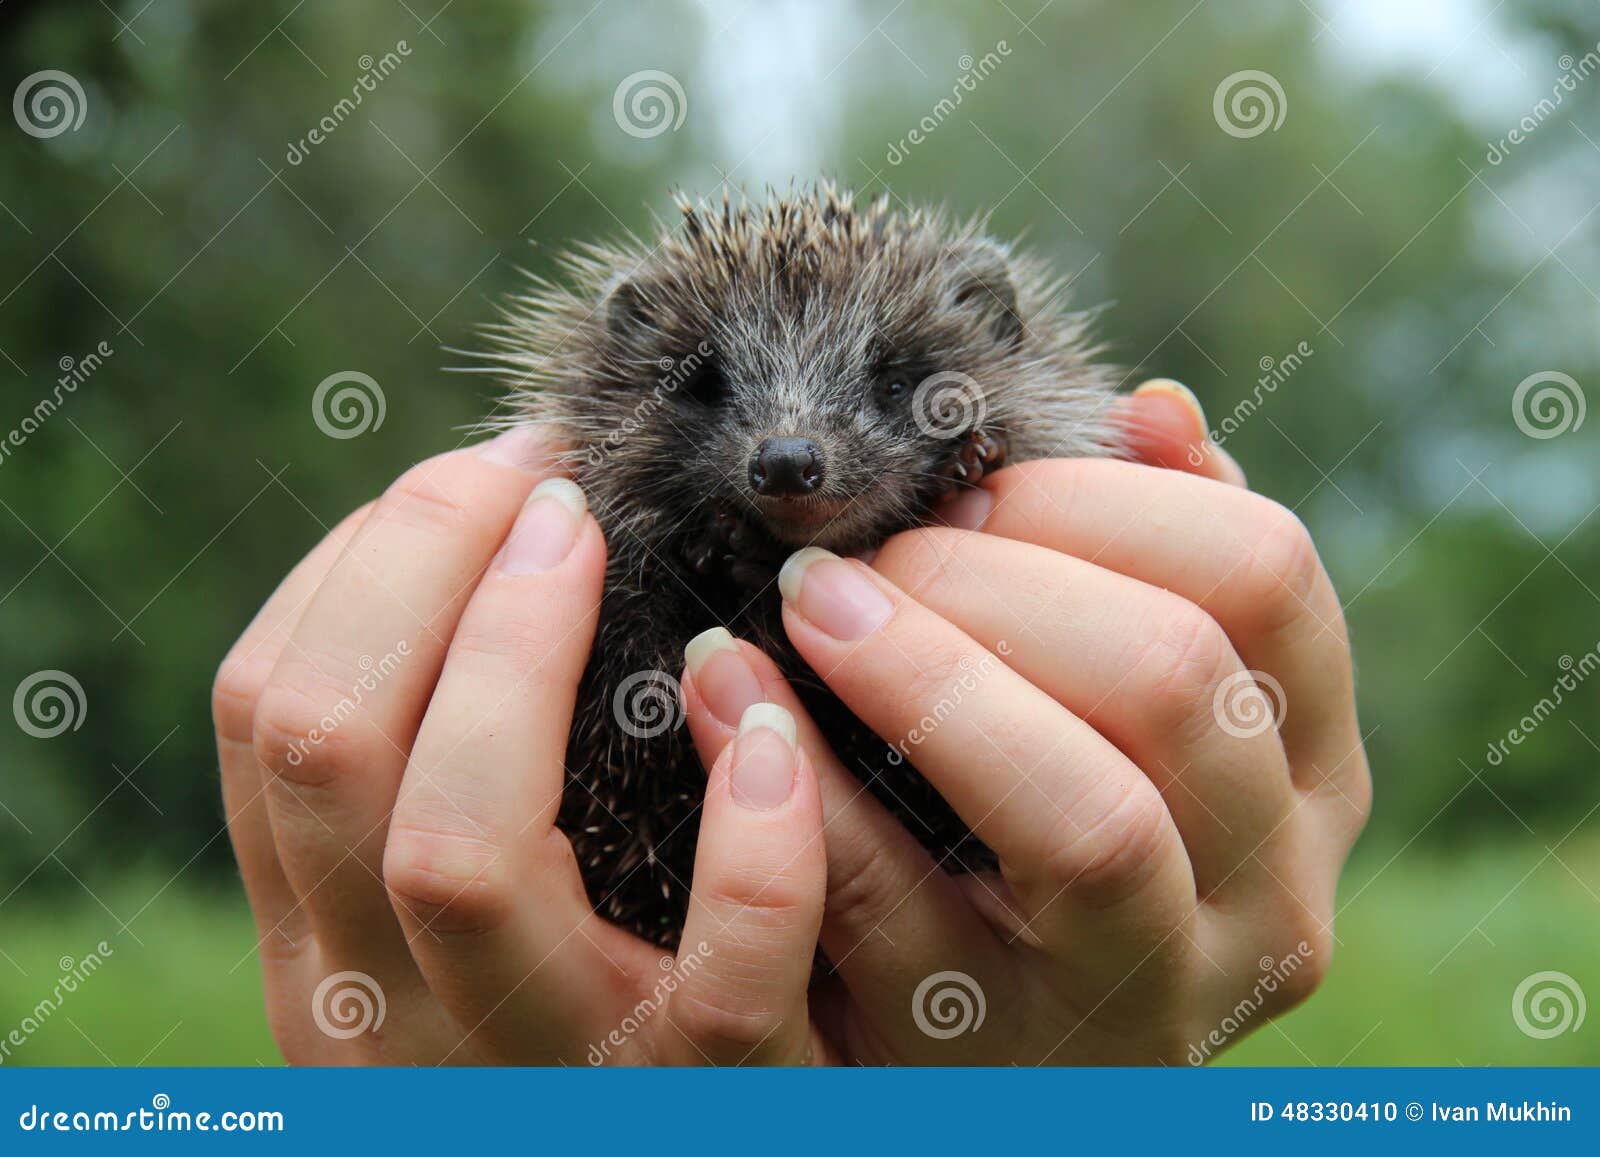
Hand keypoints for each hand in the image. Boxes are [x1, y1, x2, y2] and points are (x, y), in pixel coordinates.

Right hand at [215, 430, 830, 1064]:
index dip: (365, 564)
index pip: (269, 718)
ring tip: (601, 548)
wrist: (699, 1155)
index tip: (480, 476)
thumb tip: (488, 549)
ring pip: (458, 852)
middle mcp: (393, 1008)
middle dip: (425, 569)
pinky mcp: (706, 1099)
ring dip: (521, 659)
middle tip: (544, 478)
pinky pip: (718, 977)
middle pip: (332, 752)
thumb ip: (453, 770)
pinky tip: (772, 724)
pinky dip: (752, 836)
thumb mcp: (480, 912)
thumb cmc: (598, 1001)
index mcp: (327, 940)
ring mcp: (542, 1063)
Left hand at [677, 384, 1368, 1063]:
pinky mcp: (1003, 1056)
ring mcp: (1152, 988)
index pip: (1262, 571)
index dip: (1105, 498)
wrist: (985, 1054)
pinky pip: (904, 913)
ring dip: (926, 674)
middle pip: (1175, 673)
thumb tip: (1151, 410)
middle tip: (876, 552)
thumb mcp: (1137, 708)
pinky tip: (727, 698)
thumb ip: (1155, 563)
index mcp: (1311, 768)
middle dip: (999, 578)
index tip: (975, 488)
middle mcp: (1270, 887)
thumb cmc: (1052, 824)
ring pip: (1086, 813)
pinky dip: (807, 790)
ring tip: (811, 600)